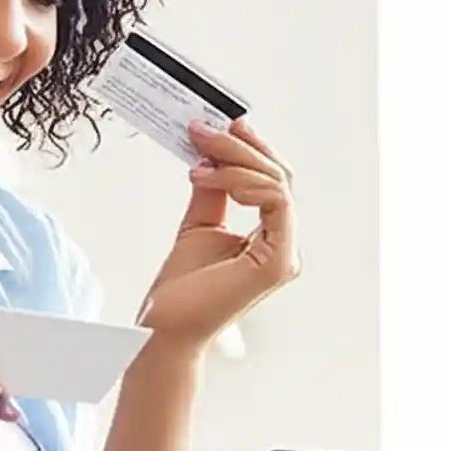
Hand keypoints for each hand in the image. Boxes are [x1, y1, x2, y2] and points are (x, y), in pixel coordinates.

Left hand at [138, 118, 299, 350]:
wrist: (164, 326)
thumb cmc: (181, 287)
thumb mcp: (200, 222)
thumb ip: (214, 189)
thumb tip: (212, 151)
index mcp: (271, 238)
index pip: (272, 180)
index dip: (248, 148)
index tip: (216, 124)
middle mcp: (285, 245)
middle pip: (278, 176)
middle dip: (240, 145)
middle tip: (203, 128)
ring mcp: (285, 255)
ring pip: (276, 183)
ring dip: (234, 159)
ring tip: (198, 151)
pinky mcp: (278, 262)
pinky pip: (273, 202)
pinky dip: (241, 181)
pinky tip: (208, 177)